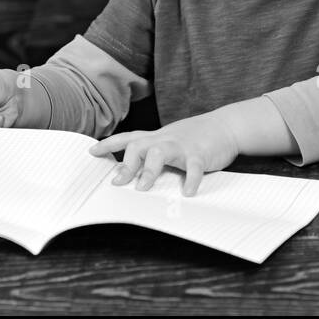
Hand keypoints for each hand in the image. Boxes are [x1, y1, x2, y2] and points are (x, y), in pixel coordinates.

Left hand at [88, 114, 241, 195]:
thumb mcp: (170, 140)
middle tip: (117, 182)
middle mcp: (166, 140)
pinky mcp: (202, 154)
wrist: (227, 125)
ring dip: (149, 170)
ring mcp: (183, 146)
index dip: (109, 144)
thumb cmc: (196, 137)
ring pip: (161, 152)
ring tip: (142, 188)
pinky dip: (191, 180)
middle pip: (139, 145)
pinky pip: (194, 167)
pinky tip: (187, 192)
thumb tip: (128, 172)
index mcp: (157, 138)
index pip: (128, 138)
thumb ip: (152, 153)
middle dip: (127, 163)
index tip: (91, 152)